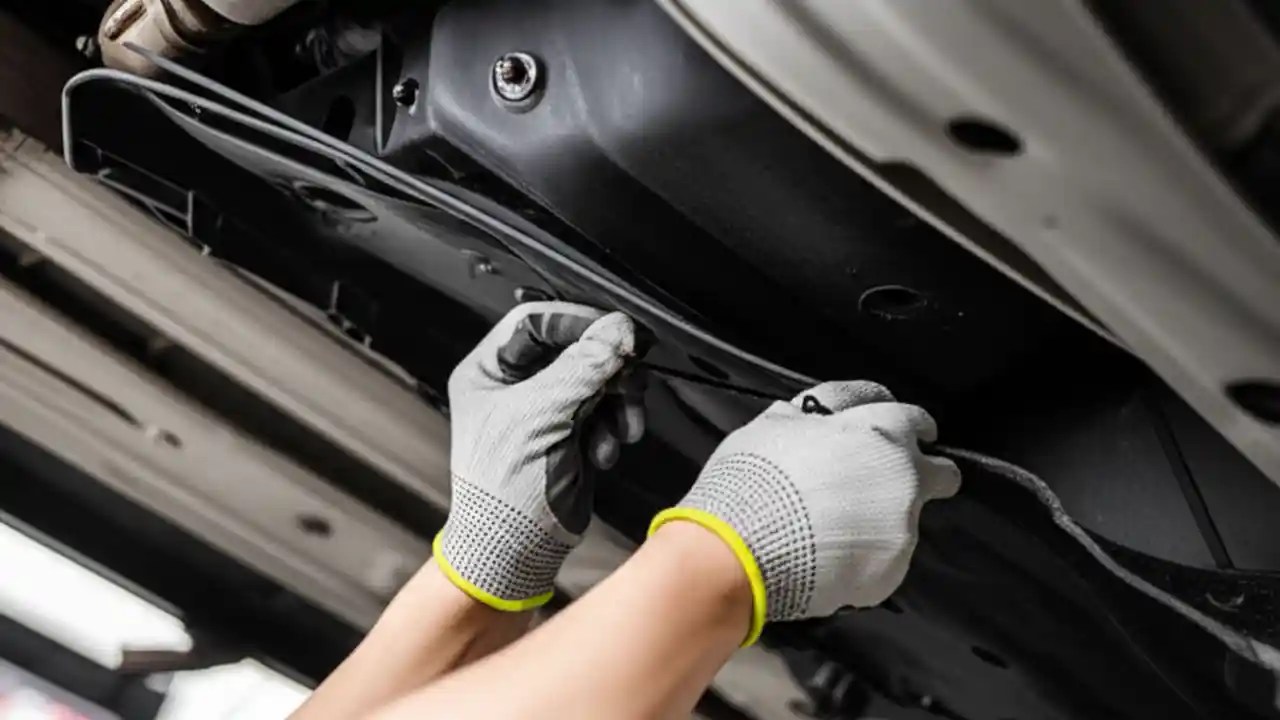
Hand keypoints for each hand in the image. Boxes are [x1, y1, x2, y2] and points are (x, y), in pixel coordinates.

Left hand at [436, 302, 642, 610]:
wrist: (515, 552)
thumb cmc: (505, 490)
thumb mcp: (544, 415)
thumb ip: (584, 366)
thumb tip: (620, 329)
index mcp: (488, 371)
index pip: (537, 322)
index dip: (578, 322)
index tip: (614, 332)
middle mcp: (514, 386)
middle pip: (574, 350)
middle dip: (607, 370)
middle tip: (631, 380)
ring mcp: (544, 410)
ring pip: (596, 380)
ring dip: (617, 402)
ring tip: (623, 429)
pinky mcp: (570, 434)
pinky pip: (605, 410)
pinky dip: (614, 427)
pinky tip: (607, 451)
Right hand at [650, 381, 959, 644]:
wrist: (736, 552)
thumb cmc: (752, 484)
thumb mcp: (774, 425)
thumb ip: (812, 417)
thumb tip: (819, 416)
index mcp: (880, 432)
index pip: (916, 419)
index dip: (908, 427)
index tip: (903, 434)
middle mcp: (903, 479)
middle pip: (943, 474)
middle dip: (923, 476)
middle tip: (882, 486)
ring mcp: (901, 530)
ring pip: (904, 522)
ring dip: (877, 522)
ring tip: (826, 529)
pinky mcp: (889, 574)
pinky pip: (883, 562)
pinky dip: (861, 560)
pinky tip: (824, 556)